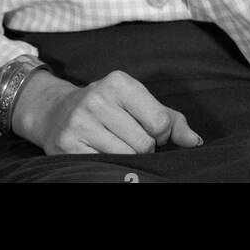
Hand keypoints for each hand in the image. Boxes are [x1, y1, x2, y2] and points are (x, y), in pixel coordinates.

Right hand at [13, 68, 201, 154]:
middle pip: (144, 144)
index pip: (159, 122)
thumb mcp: (138, 103)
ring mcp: (80, 122)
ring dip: (125, 157)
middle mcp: (96, 98)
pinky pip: (105, 166)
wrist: (55, 112)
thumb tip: (194, 142)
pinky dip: (108, 165)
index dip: (159, 134)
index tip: (146, 129)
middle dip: (141, 147)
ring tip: (111, 144)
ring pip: (126, 157)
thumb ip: (171, 120)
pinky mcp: (68, 145)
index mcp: (118, 82)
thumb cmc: (108, 109)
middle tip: (124, 137)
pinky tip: (98, 151)